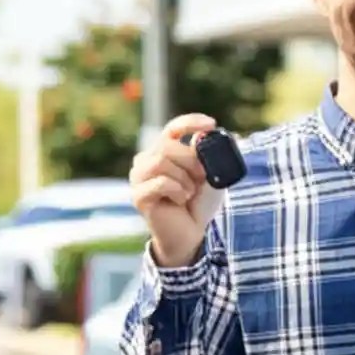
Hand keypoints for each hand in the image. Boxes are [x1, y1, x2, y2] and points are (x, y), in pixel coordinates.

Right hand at [129, 114, 217, 266]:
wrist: (191, 232)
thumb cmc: (198, 202)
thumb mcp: (211, 176)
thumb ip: (211, 156)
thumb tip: (215, 135)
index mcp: (165, 151)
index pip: (173, 127)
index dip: (190, 122)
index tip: (211, 123)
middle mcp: (148, 159)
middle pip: (166, 145)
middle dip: (191, 161)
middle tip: (201, 177)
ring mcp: (139, 177)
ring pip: (161, 161)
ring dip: (184, 178)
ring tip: (188, 192)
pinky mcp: (139, 195)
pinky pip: (160, 183)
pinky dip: (177, 190)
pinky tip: (180, 200)